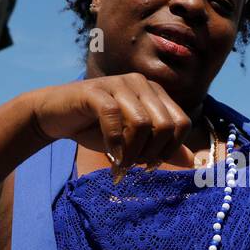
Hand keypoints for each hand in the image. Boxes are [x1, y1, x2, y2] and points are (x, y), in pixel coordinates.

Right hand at [29, 75, 191, 174]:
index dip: (170, 149)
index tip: (150, 164)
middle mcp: (141, 83)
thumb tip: (193, 162)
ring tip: (122, 163)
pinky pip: (114, 118)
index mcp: (155, 93)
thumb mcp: (135, 141)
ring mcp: (118, 84)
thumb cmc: (97, 128)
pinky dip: (115, 143)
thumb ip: (164, 148)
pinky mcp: (95, 91)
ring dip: (133, 152)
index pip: (181, 123)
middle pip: (166, 125)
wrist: (56, 116)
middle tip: (135, 166)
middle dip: (153, 152)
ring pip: (143, 123)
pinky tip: (111, 156)